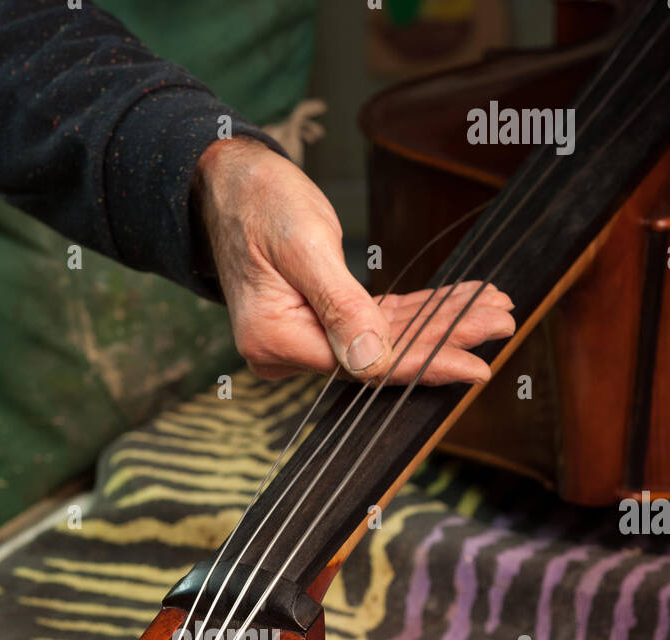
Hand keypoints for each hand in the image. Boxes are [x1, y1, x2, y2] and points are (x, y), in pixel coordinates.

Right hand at [194, 137, 515, 384]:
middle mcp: (289, 350)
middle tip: (502, 321)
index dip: (424, 364)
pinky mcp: (320, 320)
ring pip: (385, 338)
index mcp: (277, 341)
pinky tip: (457, 302)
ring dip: (438, 323)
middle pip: (381, 355)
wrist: (226, 183)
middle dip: (444, 340)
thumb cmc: (258, 202)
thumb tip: (372, 362)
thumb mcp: (304, 246)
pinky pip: (376, 322)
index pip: (364, 365)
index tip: (476, 365)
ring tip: (491, 309)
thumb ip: (339, 306)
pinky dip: (417, 311)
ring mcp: (304, 338)